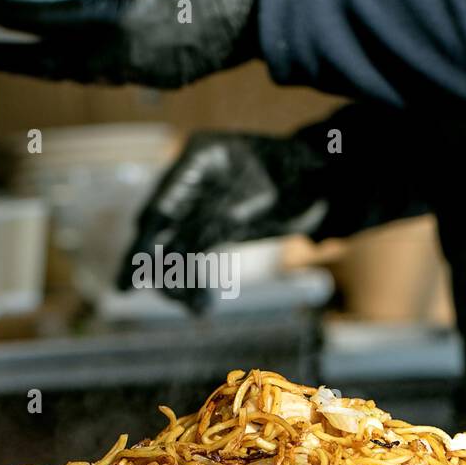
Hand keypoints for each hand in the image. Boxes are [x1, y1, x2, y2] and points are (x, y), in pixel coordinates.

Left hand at [0, 0, 265, 86]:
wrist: (266, 5)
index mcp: (116, 16)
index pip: (45, 20)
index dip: (8, 14)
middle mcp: (121, 54)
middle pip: (52, 60)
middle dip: (15, 55)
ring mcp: (140, 74)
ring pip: (77, 74)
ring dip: (44, 65)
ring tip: (18, 57)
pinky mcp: (157, 80)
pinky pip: (105, 75)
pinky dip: (77, 66)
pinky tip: (65, 56)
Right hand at [119, 131, 329, 306]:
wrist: (334, 185)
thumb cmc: (304, 176)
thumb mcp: (258, 201)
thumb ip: (216, 223)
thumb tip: (180, 251)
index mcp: (202, 157)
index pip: (164, 198)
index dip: (147, 232)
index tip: (136, 264)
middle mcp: (196, 180)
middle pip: (160, 224)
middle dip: (153, 260)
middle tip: (132, 288)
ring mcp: (204, 204)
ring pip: (176, 247)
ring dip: (179, 280)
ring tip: (196, 307)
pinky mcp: (217, 229)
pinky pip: (195, 258)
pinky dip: (195, 282)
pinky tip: (200, 306)